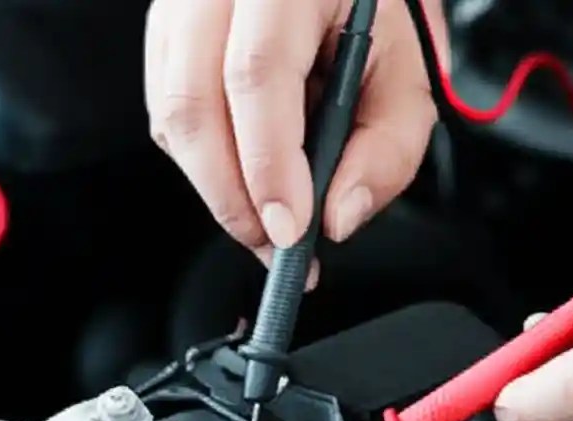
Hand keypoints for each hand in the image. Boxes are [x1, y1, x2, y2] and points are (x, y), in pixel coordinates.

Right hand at [144, 0, 444, 282]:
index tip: (290, 228)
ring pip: (171, 116)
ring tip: (267, 222)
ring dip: (217, 188)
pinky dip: (205, 164)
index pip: (259, 73)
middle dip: (232, 195)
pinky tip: (247, 177)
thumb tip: (337, 217)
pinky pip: (166, 115)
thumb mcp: (408, 75)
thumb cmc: (373, 14)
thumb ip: (388, 149)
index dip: (268, 161)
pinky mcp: (164, 35)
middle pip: (194, 102)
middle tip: (275, 244)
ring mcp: (180, 8)